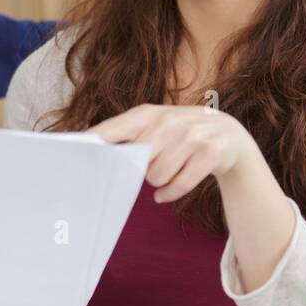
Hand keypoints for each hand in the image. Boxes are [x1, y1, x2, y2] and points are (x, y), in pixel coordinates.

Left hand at [89, 103, 259, 202]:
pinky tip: (168, 191)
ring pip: (156, 176)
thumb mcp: (156, 126)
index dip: (94, 140)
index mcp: (149, 113)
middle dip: (139, 169)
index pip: (114, 128)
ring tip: (169, 169)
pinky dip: (170, 193)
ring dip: (159, 180)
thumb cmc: (180, 134)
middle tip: (151, 163)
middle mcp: (170, 121)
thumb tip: (92, 151)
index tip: (74, 150)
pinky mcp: (211, 153)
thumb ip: (125, 135)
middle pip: (135, 160)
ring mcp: (193, 136)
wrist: (230, 135)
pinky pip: (178, 185)